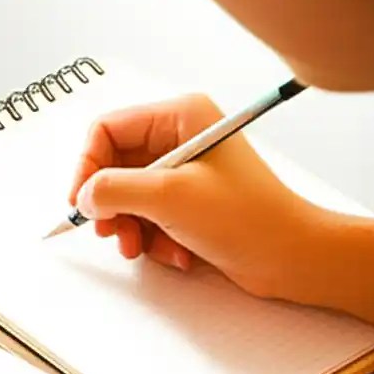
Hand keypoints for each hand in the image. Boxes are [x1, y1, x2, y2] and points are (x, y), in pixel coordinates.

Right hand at [68, 93, 324, 298]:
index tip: (82, 202)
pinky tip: (172, 251)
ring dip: (130, 227)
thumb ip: (115, 190)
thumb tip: (83, 195)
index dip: (88, 166)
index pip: (108, 130)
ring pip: (126, 195)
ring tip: (141, 247)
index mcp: (181, 116)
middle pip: (113, 165)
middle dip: (111, 204)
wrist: (290, 256)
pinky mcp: (187, 199)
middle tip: (110, 231)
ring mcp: (183, 169)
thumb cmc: (249, 218)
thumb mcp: (170, 198)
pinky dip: (151, 237)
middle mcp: (180, 136)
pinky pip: (146, 215)